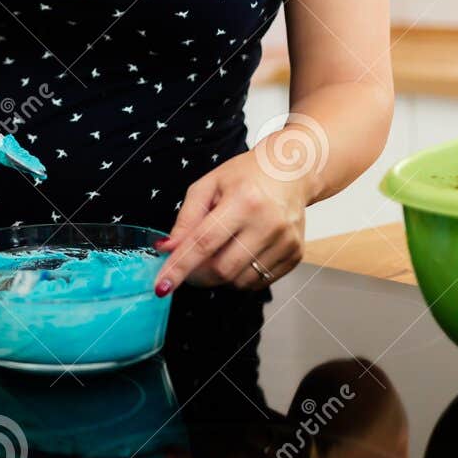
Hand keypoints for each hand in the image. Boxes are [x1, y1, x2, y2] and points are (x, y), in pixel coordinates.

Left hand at [153, 138, 310, 295]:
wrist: (290, 171)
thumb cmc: (246, 175)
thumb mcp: (208, 185)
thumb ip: (186, 218)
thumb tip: (168, 248)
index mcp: (244, 201)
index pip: (204, 243)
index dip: (180, 267)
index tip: (162, 286)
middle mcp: (268, 223)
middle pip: (223, 269)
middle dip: (199, 274)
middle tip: (192, 263)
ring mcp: (286, 241)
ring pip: (240, 281)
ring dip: (221, 275)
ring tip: (222, 251)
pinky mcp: (295, 254)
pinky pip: (260, 282)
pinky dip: (242, 275)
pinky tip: (241, 253)